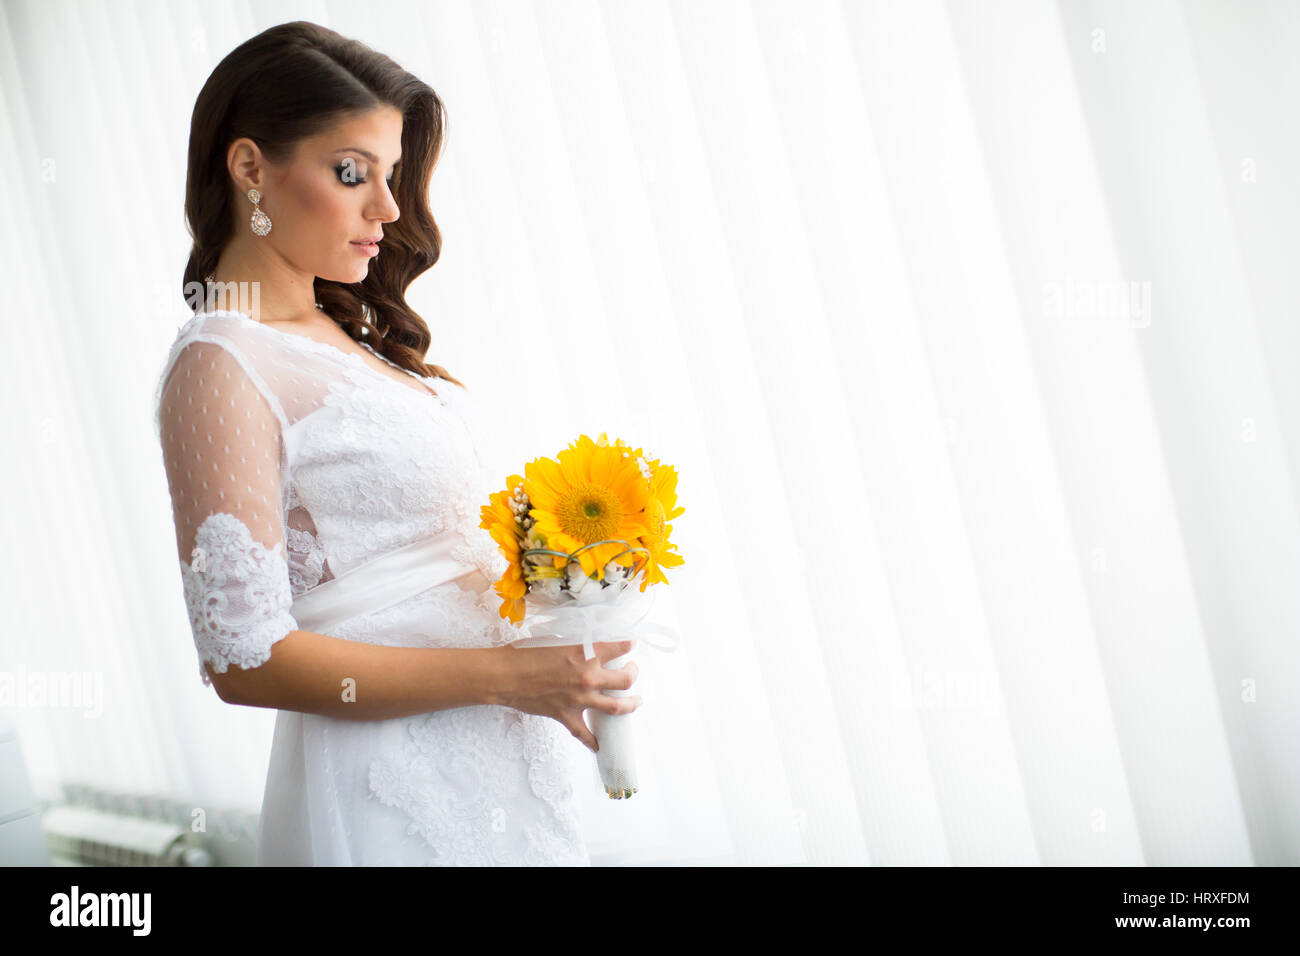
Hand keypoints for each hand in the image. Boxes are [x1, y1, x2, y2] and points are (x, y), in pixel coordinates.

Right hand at [496, 640, 641, 752]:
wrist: (504, 676)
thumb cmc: (524, 653)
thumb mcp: (555, 639)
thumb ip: (576, 643)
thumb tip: (587, 645)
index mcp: (586, 652)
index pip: (620, 647)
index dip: (629, 645)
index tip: (631, 645)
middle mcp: (588, 676)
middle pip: (626, 679)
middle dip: (634, 674)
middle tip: (633, 670)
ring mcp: (579, 699)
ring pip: (616, 707)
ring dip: (630, 705)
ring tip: (636, 701)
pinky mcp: (566, 716)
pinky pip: (585, 734)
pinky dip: (594, 742)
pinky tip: (601, 745)